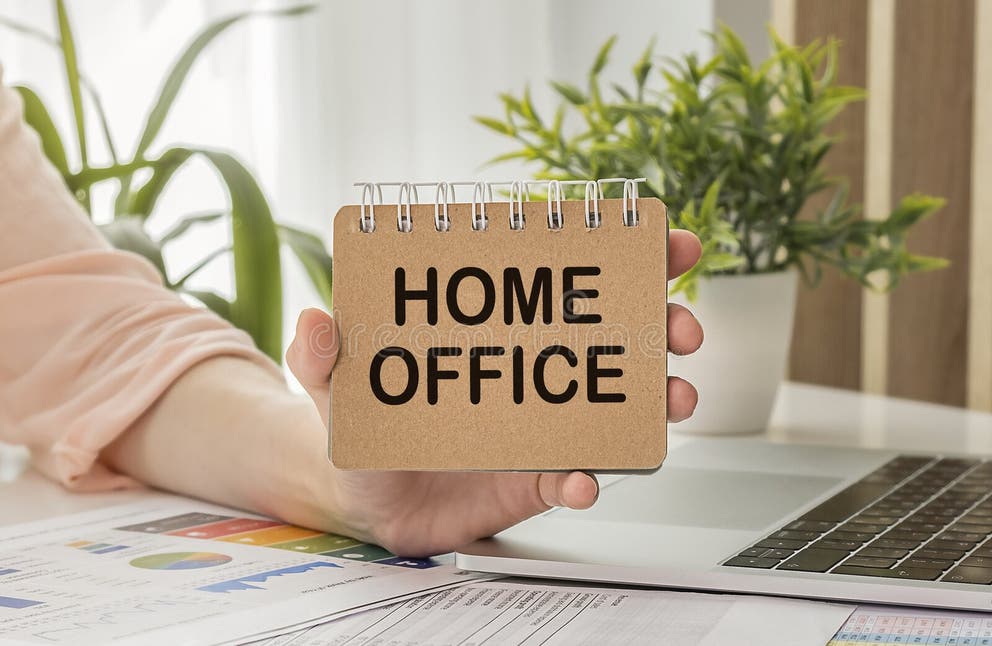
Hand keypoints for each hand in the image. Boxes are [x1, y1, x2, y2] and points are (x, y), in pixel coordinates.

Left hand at [286, 229, 702, 555]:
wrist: (364, 501)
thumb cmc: (363, 426)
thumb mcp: (336, 387)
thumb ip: (322, 358)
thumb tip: (314, 321)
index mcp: (497, 328)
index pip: (565, 281)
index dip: (625, 255)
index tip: (665, 240)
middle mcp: (530, 370)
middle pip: (612, 337)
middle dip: (662, 324)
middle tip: (680, 328)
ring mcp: (539, 425)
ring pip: (616, 406)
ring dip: (656, 399)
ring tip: (673, 400)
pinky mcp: (534, 479)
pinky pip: (573, 477)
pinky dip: (587, 480)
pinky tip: (584, 481)